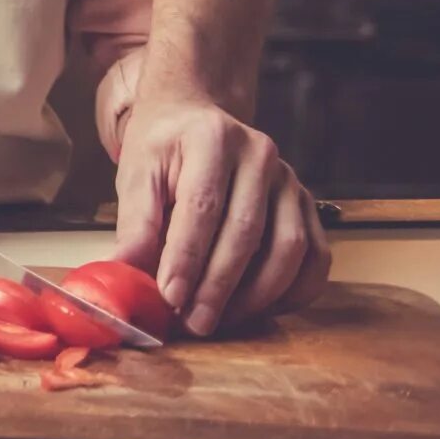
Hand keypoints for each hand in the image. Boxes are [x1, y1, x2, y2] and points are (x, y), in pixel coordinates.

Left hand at [113, 92, 331, 334]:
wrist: (193, 117)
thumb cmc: (163, 149)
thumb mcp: (138, 173)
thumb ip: (135, 222)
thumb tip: (123, 271)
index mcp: (212, 137)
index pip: (203, 206)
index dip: (187, 256)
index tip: (171, 296)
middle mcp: (260, 154)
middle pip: (248, 231)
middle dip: (219, 285)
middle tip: (195, 322)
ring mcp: (291, 179)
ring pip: (289, 248)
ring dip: (257, 295)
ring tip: (222, 320)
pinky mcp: (307, 203)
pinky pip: (316, 256)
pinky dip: (294, 291)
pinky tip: (261, 309)